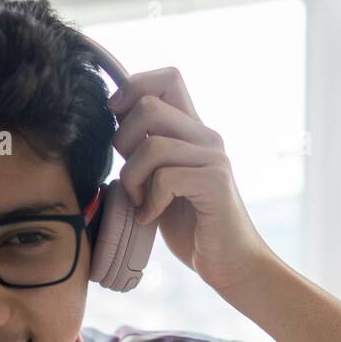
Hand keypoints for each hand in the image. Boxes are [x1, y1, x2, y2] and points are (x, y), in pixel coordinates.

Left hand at [109, 67, 278, 299]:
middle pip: (148, 105)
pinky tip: (150, 218)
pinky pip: (165, 177)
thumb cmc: (192, 227)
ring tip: (139, 203)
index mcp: (192, 130)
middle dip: (123, 142)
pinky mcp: (215, 183)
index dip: (132, 89)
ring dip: (133, 179)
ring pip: (151, 144)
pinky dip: (149, 202)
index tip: (116, 122)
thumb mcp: (159, 183)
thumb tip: (110, 127)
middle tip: (130, 178)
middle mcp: (206, 136)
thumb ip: (145, 154)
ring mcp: (213, 157)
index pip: (166, 78)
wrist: (230, 263)